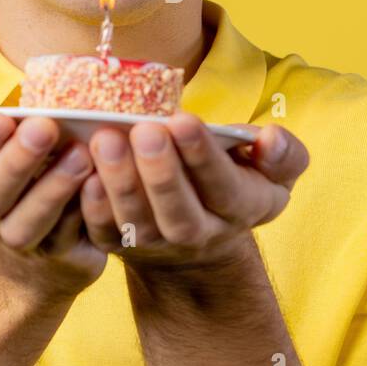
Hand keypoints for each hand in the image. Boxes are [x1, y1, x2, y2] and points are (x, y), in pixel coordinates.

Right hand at [0, 76, 107, 297]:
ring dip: (53, 187)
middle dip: (16, 161)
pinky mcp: (60, 256)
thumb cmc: (10, 183)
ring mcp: (23, 240)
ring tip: (81, 154)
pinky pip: (70, 237)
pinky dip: (83, 211)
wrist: (30, 261)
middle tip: (44, 128)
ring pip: (30, 221)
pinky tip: (101, 183)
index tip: (1, 118)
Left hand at [80, 112, 308, 271]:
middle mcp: (198, 235)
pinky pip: (102, 230)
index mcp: (240, 209)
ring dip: (120, 181)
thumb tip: (271, 139)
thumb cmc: (237, 182)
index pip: (223, 188)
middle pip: (178, 212)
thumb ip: (284, 155)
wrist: (200, 238)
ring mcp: (155, 244)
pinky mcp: (118, 245)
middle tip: (145, 130)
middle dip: (161, 171)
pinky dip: (90, 204)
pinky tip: (82, 171)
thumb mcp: (274, 172)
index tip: (184, 121)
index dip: (203, 157)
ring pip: (136, 221)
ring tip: (106, 139)